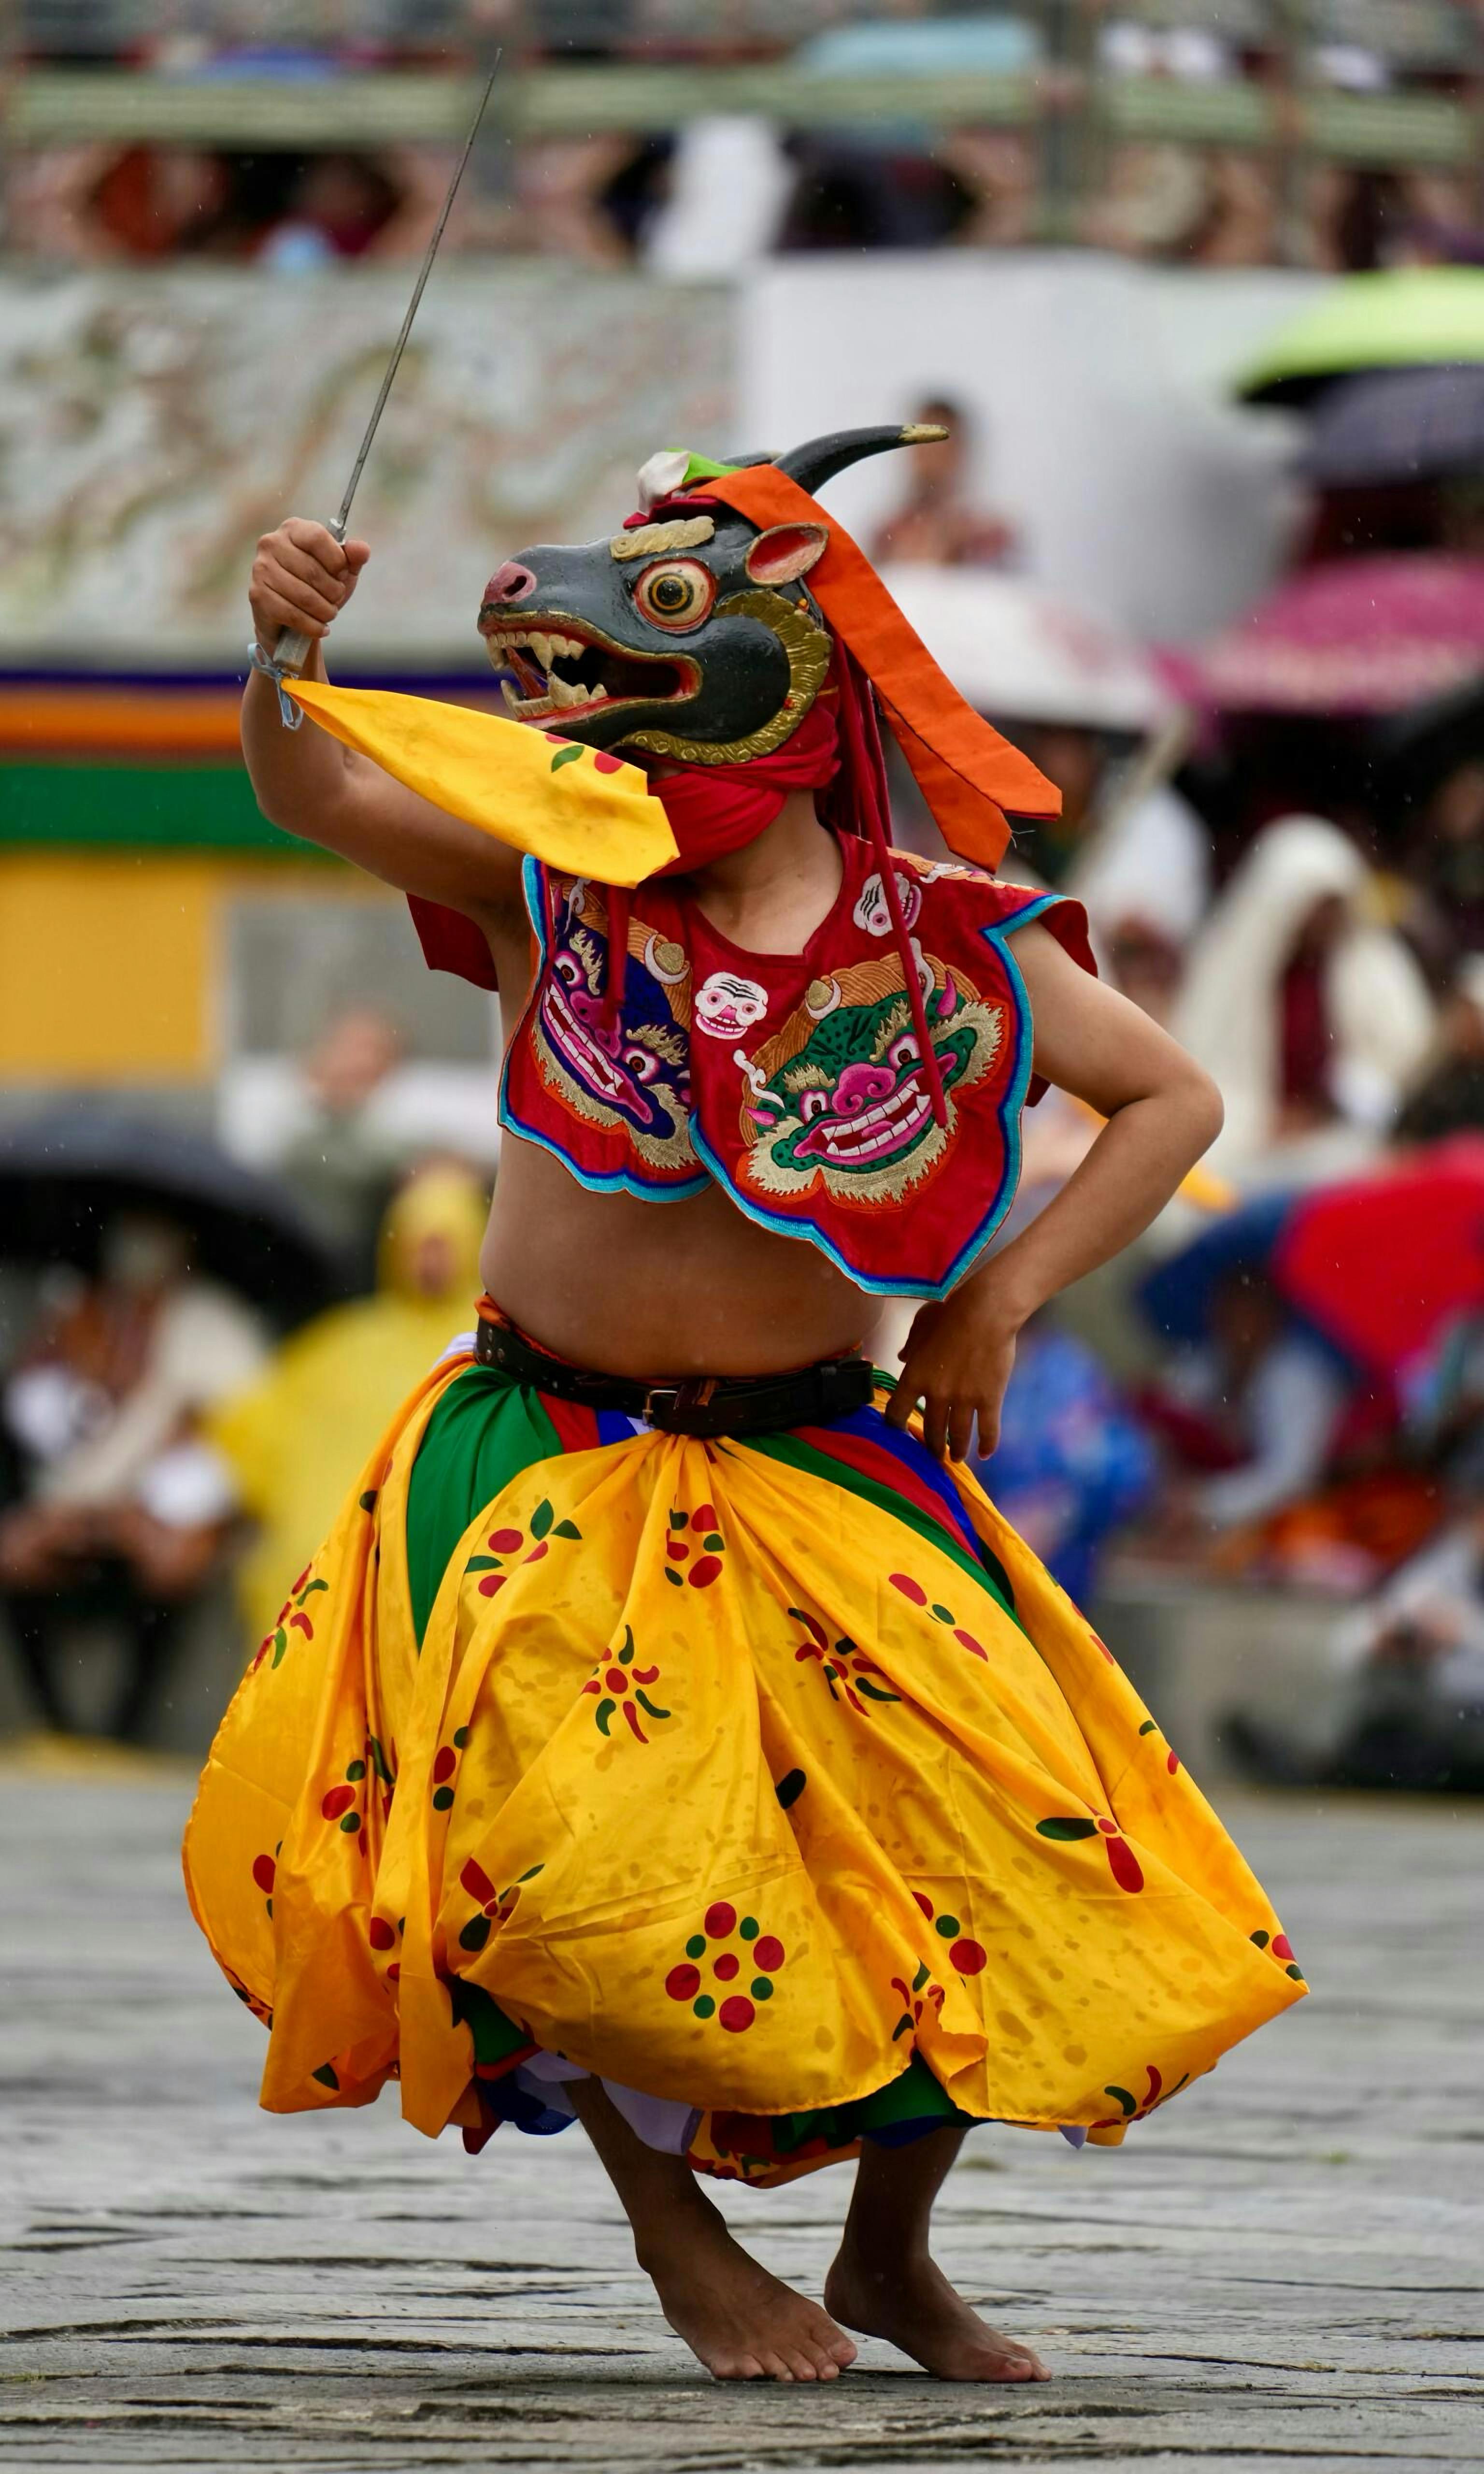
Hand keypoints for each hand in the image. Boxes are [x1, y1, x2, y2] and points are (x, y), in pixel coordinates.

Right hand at [250, 518, 369, 650]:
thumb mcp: (340, 572)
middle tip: (336, 600)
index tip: (341, 575)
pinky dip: (312, 626)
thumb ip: (352, 558)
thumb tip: (361, 549)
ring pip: (304, 596)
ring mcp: (261, 569)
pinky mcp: (257, 595)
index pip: (318, 538)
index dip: (337, 561)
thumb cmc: (317, 588)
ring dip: (325, 611)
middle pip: (313, 571)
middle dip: (333, 593)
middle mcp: (272, 543)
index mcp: (293, 529)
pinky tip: (319, 628)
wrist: (291, 620)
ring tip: (328, 614)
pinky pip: (292, 614)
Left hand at [885, 1290, 1018, 1462]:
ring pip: (958, 1435)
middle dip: (931, 1446)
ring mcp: (964, 1399)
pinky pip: (988, 1429)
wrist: (986, 1311)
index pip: (897, 1412)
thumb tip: (901, 1357)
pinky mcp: (990, 1398)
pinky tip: (984, 1454)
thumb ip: (910, 1346)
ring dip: (956, 1450)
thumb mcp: (920, 1326)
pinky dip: (987, 1444)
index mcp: (914, 1376)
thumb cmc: (950, 1311)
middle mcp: (937, 1393)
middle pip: (931, 1430)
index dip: (895, 1426)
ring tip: (956, 1458)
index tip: (899, 1433)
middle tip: (933, 1454)